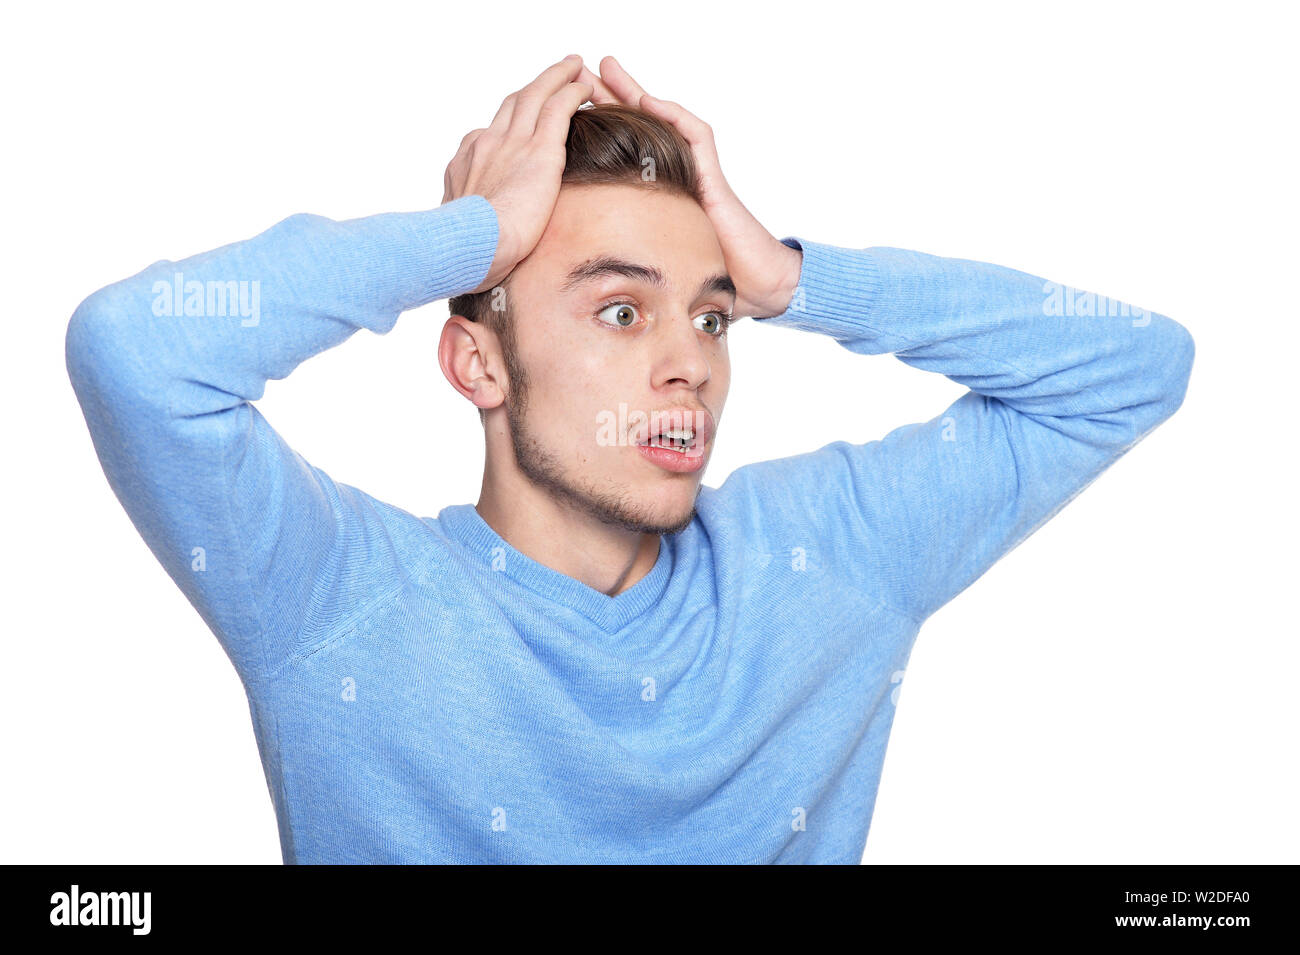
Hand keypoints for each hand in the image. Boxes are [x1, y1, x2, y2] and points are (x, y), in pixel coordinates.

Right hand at [443, 55, 593, 293]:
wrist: (468, 245)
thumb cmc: (465, 250)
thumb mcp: (464, 231)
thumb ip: (475, 223)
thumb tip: (481, 239)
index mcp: (469, 163)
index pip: (491, 134)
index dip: (508, 123)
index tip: (519, 120)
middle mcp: (488, 144)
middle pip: (513, 105)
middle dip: (532, 88)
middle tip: (550, 77)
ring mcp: (513, 143)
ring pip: (536, 96)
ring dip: (556, 77)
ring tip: (573, 67)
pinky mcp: (540, 150)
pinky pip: (559, 108)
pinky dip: (571, 91)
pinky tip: (584, 85)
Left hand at [579, 56, 802, 318]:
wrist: (757, 287)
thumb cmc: (716, 279)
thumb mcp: (657, 264)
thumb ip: (629, 255)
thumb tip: (585, 272)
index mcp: (659, 191)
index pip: (625, 147)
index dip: (598, 125)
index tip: (567, 108)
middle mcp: (678, 174)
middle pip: (639, 124)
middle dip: (609, 95)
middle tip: (578, 68)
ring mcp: (698, 173)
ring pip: (663, 121)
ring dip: (635, 91)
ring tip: (606, 68)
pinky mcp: (714, 180)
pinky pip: (696, 137)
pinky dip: (674, 117)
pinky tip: (651, 101)